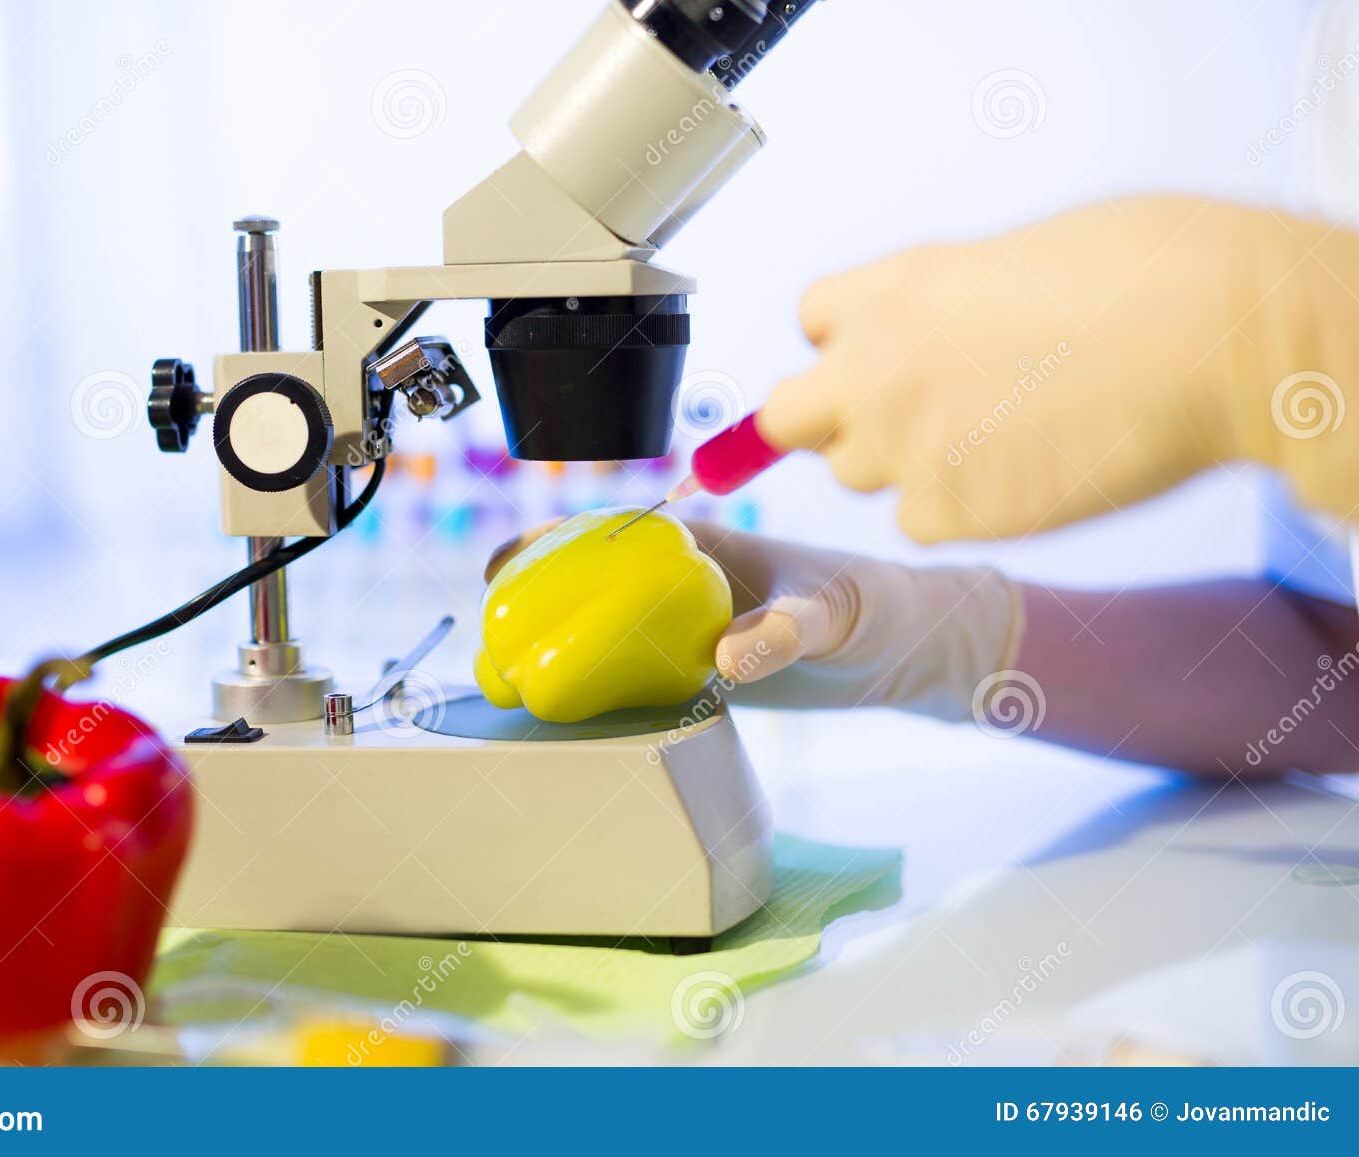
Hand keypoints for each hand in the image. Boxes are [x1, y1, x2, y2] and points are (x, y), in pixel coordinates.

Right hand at [488, 519, 1022, 719]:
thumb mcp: (836, 611)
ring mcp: (690, 630)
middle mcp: (687, 586)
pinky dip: (602, 692)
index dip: (549, 546)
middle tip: (490, 640)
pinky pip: (639, 679)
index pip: (612, 537)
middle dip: (537, 604)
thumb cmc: (876, 608)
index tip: (500, 569)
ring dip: (563, 652)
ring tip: (510, 681)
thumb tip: (726, 656)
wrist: (909, 652)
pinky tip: (568, 715)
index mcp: (706, 548)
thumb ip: (786, 627)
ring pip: (609, 636)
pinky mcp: (702, 675)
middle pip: (594, 589)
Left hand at [759, 196, 1358, 539]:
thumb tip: (935, 339)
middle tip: (907, 418)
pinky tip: (1027, 473)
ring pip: (857, 474)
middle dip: (831, 420)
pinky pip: (918, 523)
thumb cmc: (1143, 276)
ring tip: (1001, 436)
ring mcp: (900, 448)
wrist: (1210, 338)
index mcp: (886, 289)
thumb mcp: (1010, 262)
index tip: (895, 350)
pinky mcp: (946, 513)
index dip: (852, 341)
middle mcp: (869, 370)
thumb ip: (941, 310)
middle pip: (790, 418)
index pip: (813, 322)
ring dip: (903, 464)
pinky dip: (959, 510)